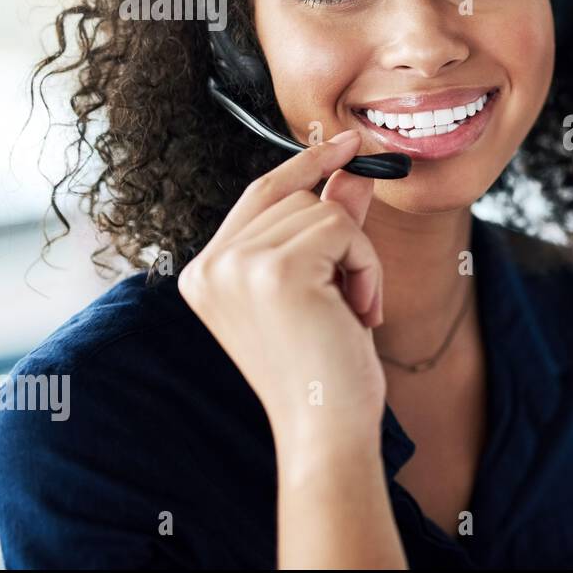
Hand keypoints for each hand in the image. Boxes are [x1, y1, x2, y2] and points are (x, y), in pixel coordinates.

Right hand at [178, 129, 386, 448]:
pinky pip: (344, 229)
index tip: (350, 144)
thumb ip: (330, 223)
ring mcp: (236, 265)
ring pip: (325, 211)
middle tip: (353, 297)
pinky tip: (359, 313)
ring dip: (359, 258)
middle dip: (343, 237)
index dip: (306, 165)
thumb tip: (351, 168)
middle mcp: (210, 265)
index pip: (260, 193)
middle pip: (296, 197)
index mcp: (205, 272)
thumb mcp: (325, 285)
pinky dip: (367, 267)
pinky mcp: (274, 270)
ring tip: (351, 311)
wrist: (326, 428)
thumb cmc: (325, 369)